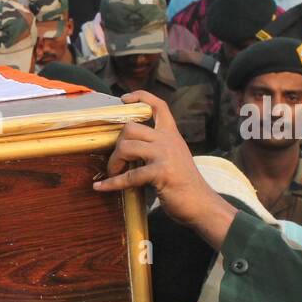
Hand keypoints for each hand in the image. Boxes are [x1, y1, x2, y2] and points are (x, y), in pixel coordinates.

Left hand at [94, 91, 236, 248]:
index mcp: (171, 135)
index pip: (158, 106)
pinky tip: (100, 187)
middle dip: (116, 146)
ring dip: (113, 163)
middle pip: (130, 128)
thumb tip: (126, 146)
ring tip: (112, 174)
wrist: (201, 204)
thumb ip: (156, 147)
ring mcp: (166, 155)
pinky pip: (129, 175)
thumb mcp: (173, 158)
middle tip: (114, 163)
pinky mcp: (162, 172)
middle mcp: (168, 140)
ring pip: (126, 147)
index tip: (124, 100)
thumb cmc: (183, 184)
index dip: (141, 97)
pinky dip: (111, 183)